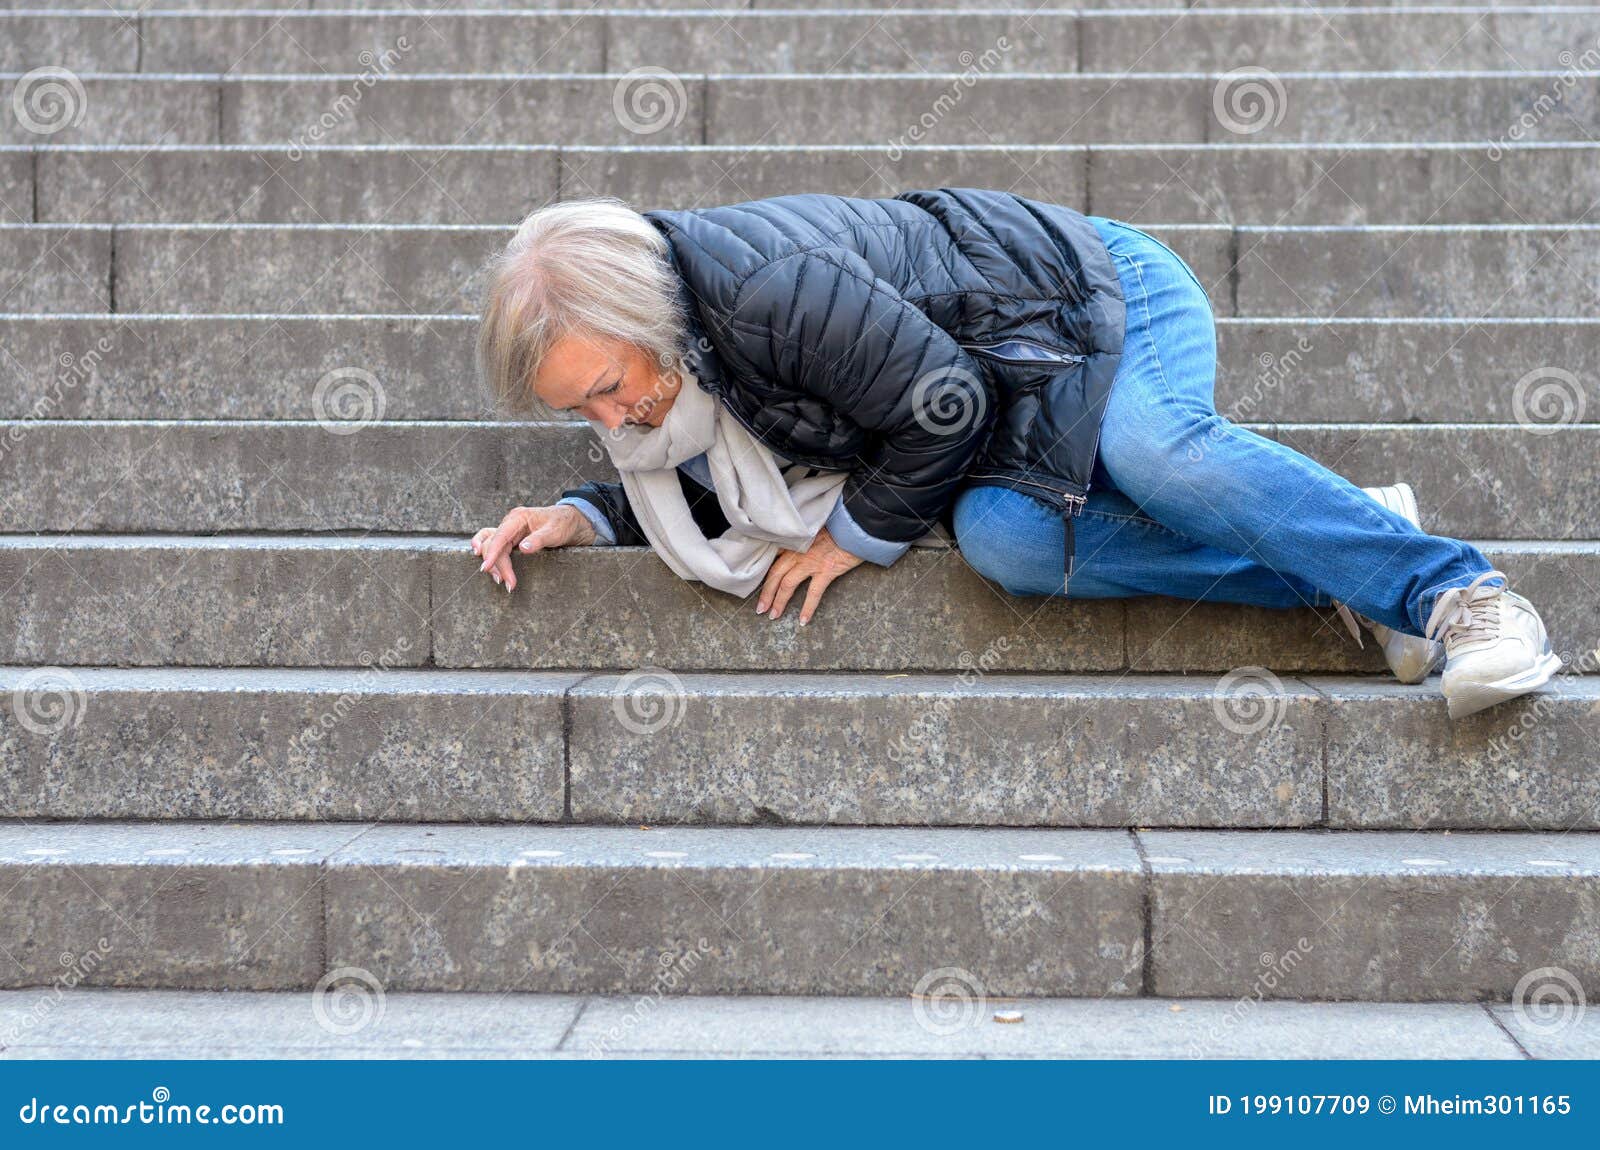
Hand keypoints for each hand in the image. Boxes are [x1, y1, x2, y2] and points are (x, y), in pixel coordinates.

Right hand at [468, 504, 595, 592]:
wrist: (571, 522)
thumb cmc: (563, 524)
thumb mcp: (555, 532)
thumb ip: (539, 539)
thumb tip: (523, 548)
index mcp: (518, 518)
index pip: (500, 536)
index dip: (492, 552)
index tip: (487, 567)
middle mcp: (510, 523)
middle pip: (495, 544)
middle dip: (498, 565)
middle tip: (509, 584)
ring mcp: (510, 531)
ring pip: (492, 547)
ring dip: (494, 564)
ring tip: (501, 581)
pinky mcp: (512, 539)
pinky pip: (495, 546)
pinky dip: (492, 558)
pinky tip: (490, 568)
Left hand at [756, 525, 863, 624]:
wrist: (857, 525)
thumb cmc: (839, 526)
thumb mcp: (814, 529)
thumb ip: (802, 539)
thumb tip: (795, 549)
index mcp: (795, 542)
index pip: (772, 557)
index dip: (763, 573)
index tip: (758, 585)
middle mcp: (799, 552)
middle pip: (775, 574)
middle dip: (766, 593)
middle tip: (760, 609)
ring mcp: (811, 562)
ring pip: (787, 584)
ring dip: (778, 602)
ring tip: (773, 616)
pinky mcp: (826, 571)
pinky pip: (813, 593)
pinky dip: (807, 608)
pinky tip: (803, 621)